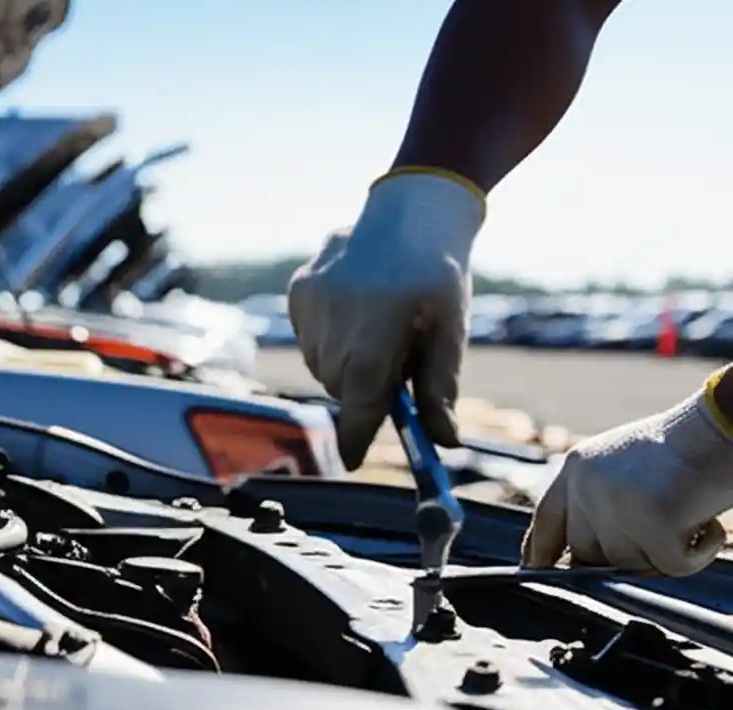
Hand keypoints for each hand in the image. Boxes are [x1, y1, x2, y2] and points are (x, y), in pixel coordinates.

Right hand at [287, 170, 483, 469]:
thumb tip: (443, 442)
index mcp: (378, 330)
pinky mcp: (298, 290)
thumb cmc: (438, 273)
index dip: (356, 435)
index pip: (358, 399)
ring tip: (378, 331)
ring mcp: (311, 302)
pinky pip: (309, 338)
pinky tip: (356, 311)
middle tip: (396, 371)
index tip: (355, 460)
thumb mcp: (450, 330)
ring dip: (348, 365)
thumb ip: (440, 387)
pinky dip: (330, 340)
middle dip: (366, 391)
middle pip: (342, 387)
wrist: (411, 211)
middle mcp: (336, 318)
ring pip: (323, 365)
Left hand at [522, 373, 732, 575]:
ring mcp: (616, 504)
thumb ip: (599, 503)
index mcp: (577, 468)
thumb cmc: (687, 449)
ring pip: (630, 565)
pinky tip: (708, 523)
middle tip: (665, 528)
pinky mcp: (652, 522)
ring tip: (688, 513)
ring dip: (665, 552)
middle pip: (588, 554)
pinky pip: (673, 566)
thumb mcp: (623, 467)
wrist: (724, 425)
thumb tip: (583, 560)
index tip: (535, 569)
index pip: (546, 519)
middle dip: (624, 554)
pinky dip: (699, 554)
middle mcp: (587, 486)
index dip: (539, 550)